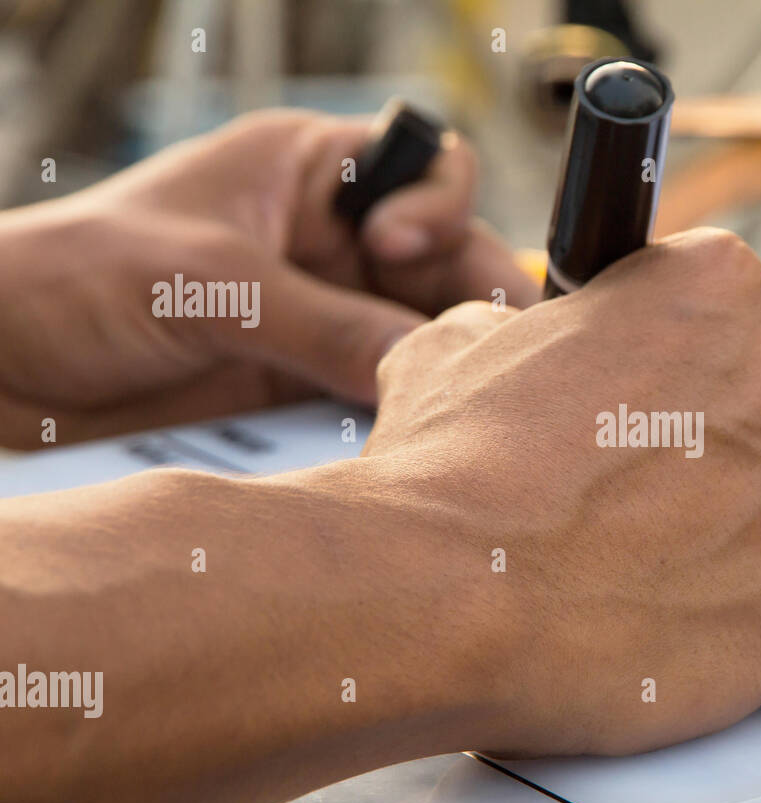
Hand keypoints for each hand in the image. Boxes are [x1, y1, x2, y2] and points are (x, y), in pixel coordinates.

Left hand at [0, 108, 537, 447]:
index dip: (439, 207)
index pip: (426, 171)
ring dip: (442, 371)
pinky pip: (383, 401)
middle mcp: (332, 246)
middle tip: (479, 359)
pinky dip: (404, 420)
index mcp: (310, 175)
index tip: (399, 250)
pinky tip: (408, 438)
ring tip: (452, 407)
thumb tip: (427, 364)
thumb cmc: (71, 279)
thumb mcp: (207, 281)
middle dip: (468, 308)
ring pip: (424, 341)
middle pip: (445, 267)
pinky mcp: (309, 391)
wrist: (1, 374)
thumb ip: (323, 322)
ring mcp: (326, 322)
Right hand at [361, 228, 760, 756]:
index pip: (718, 311)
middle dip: (714, 448)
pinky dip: (756, 615)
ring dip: (741, 529)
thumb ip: (539, 328)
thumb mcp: (466, 341)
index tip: (635, 409)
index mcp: (720, 285)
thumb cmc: (453, 472)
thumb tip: (541, 348)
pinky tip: (679, 622)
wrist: (452, 600)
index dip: (667, 367)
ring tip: (647, 571)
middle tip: (634, 499)